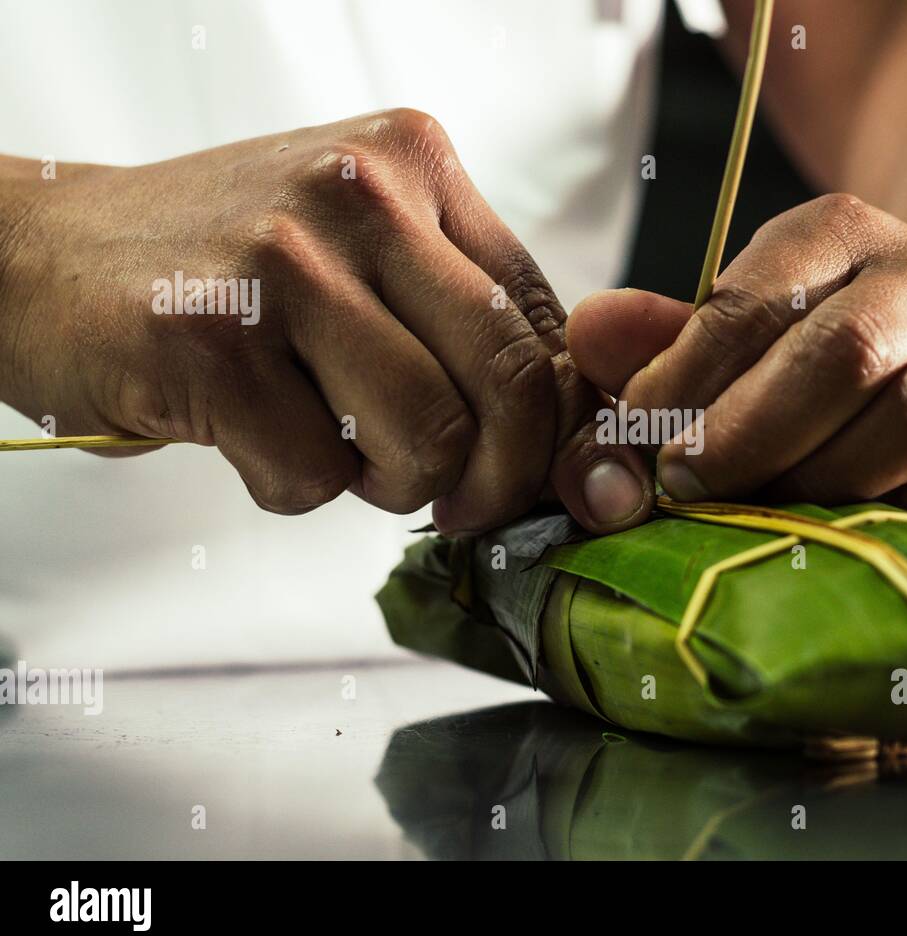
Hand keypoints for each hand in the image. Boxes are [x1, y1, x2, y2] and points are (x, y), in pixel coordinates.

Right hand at [0, 109, 650, 532]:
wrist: (40, 253)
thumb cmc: (220, 267)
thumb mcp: (357, 245)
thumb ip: (454, 310)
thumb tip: (558, 423)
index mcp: (413, 163)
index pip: (539, 317)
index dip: (553, 421)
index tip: (527, 469)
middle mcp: (361, 194)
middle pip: (510, 380)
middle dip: (502, 476)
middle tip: (463, 504)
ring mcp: (285, 263)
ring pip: (428, 436)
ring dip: (394, 486)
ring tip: (341, 454)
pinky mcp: (212, 342)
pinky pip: (314, 475)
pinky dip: (293, 487)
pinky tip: (251, 437)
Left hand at [568, 194, 906, 522]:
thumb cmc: (833, 355)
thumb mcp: (748, 329)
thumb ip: (667, 342)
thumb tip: (586, 336)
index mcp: (842, 233)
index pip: (753, 301)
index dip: (686, 381)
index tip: (642, 445)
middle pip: (845, 350)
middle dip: (754, 433)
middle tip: (691, 488)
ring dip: (835, 479)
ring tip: (775, 516)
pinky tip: (873, 531)